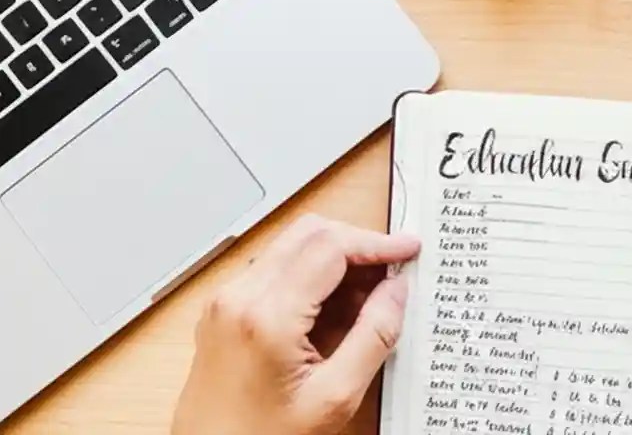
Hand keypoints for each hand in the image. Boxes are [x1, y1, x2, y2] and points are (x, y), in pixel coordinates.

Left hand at [172, 215, 420, 434]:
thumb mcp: (334, 398)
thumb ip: (373, 337)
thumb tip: (395, 290)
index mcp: (267, 317)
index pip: (330, 246)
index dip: (376, 243)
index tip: (407, 250)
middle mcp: (239, 296)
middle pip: (310, 233)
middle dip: (358, 243)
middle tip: (393, 269)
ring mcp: (226, 299)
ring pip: (292, 245)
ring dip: (335, 256)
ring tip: (368, 294)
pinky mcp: (223, 307)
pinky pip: (275, 267)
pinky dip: (311, 272)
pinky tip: (334, 305)